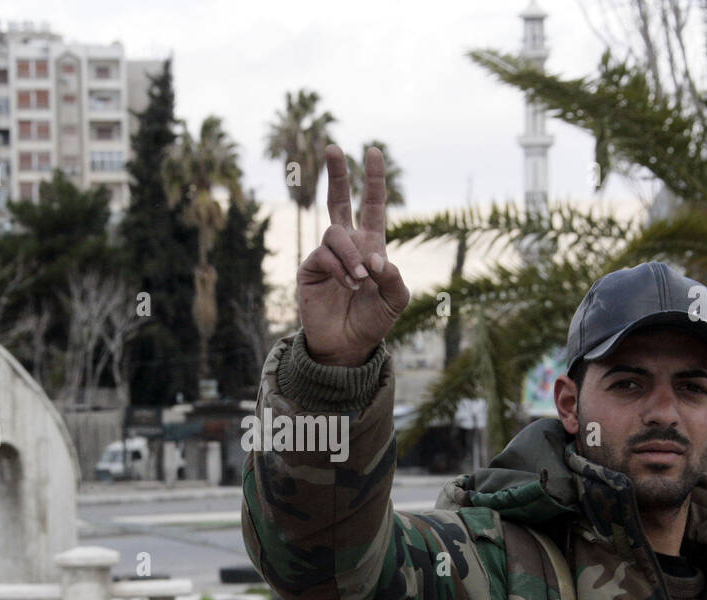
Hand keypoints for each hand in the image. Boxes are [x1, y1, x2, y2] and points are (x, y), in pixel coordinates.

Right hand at [297, 144, 409, 365]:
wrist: (348, 346)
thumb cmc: (373, 321)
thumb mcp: (396, 300)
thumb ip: (394, 278)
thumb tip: (376, 258)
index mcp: (371, 245)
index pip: (372, 205)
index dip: (373, 180)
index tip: (373, 151)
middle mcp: (347, 245)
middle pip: (339, 200)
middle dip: (337, 173)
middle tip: (334, 147)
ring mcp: (326, 255)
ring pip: (335, 233)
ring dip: (351, 254)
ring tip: (360, 279)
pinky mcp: (310, 269)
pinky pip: (324, 256)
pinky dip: (341, 269)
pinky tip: (349, 285)